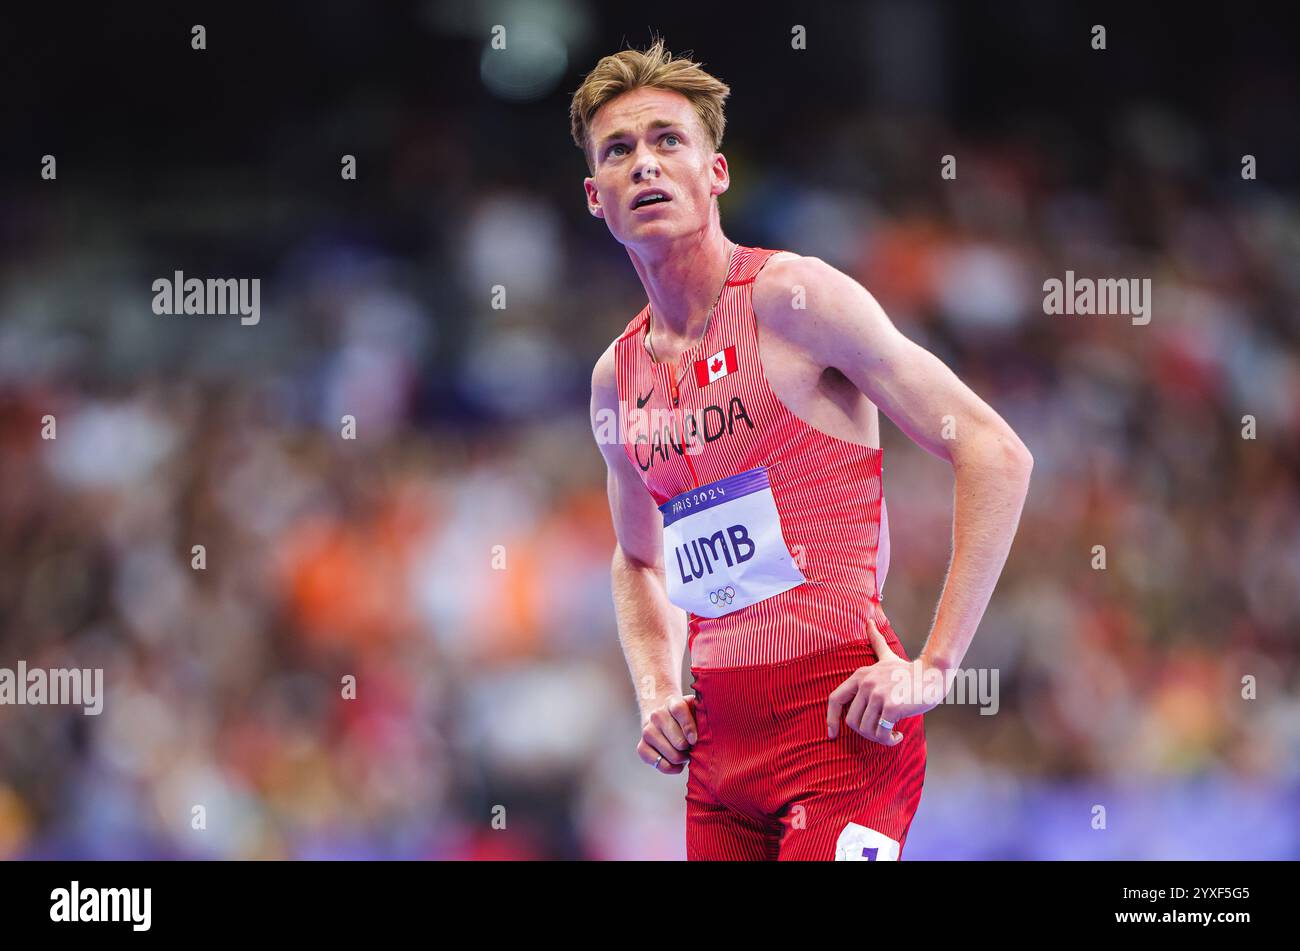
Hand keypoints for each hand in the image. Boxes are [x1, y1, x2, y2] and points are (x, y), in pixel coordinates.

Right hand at [637, 693, 697, 773]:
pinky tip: (677, 763)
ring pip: (672, 755)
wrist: (662, 716)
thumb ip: (704, 715)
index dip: (689, 727)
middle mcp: (657, 715)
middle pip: (679, 741)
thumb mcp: (695, 709)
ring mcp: (647, 731)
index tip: (695, 740)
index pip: (679, 710)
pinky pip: (660, 764)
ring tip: (686, 754)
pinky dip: (672, 768)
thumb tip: (712, 729)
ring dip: (683, 759)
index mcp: (672, 702)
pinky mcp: (641, 747)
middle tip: (694, 748)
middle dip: (690, 749)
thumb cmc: (686, 716)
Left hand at [827, 615, 941, 743]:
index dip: (830, 719)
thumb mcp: (887, 656)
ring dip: (879, 738)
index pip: (835, 699)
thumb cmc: (909, 670)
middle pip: (852, 721)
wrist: (933, 674)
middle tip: (880, 733)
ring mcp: (877, 694)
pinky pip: (881, 733)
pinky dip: (888, 740)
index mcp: (860, 675)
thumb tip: (869, 621)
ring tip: (890, 734)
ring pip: (866, 730)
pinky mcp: (891, 706)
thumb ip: (875, 642)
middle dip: (865, 733)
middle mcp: (866, 684)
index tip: (833, 734)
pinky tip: (897, 736)